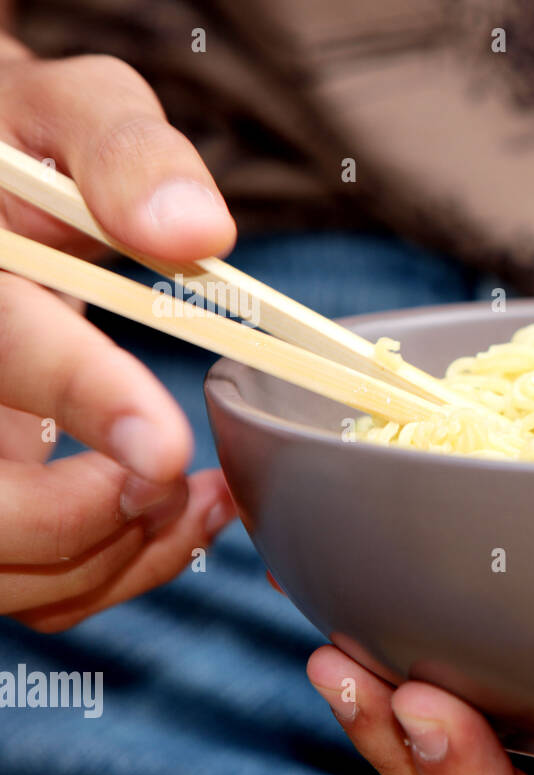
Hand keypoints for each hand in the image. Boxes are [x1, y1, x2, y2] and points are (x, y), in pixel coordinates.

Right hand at [0, 43, 238, 630]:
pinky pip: (28, 589)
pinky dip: (109, 574)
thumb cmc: (25, 151)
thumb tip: (193, 228)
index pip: (0, 349)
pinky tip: (172, 516)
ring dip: (117, 555)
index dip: (78, 397)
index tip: (167, 444)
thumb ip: (125, 151)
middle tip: (180, 477)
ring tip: (201, 497)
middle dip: (90, 517)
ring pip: (5, 575)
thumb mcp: (65, 113)